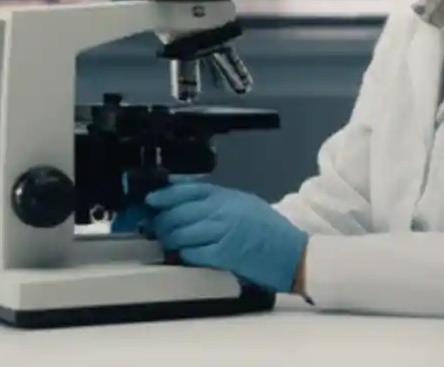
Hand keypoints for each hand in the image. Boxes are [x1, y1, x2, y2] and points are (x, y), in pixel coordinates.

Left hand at [145, 181, 307, 293]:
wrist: (293, 254)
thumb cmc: (270, 230)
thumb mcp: (245, 204)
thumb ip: (218, 200)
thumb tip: (185, 196)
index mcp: (228, 196)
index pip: (190, 189)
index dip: (166, 193)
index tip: (150, 199)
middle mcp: (223, 210)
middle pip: (180, 211)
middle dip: (162, 220)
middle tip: (155, 227)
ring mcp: (222, 232)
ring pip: (182, 233)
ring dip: (170, 239)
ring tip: (168, 242)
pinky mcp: (223, 254)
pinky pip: (192, 253)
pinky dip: (184, 254)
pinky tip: (184, 255)